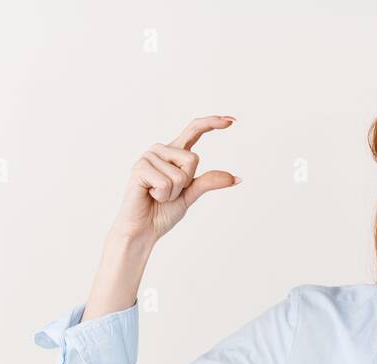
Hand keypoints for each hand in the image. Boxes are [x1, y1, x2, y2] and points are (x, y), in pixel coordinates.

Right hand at [111, 114, 240, 244]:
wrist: (143, 229)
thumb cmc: (162, 212)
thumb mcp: (190, 194)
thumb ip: (209, 182)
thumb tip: (237, 178)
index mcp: (173, 153)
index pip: (194, 130)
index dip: (212, 123)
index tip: (232, 120)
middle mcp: (161, 150)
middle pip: (192, 159)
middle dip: (186, 182)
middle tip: (168, 193)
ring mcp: (148, 157)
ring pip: (180, 174)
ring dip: (172, 192)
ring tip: (156, 195)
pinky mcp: (139, 168)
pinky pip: (166, 183)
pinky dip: (162, 195)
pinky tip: (149, 195)